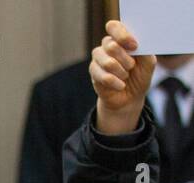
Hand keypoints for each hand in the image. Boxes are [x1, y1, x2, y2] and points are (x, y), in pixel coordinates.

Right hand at [89, 20, 155, 134]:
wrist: (130, 97)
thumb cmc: (139, 76)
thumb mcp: (148, 62)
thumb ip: (144, 50)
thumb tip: (136, 44)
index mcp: (120, 38)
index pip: (113, 26)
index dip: (122, 35)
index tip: (134, 46)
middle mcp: (106, 47)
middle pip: (110, 45)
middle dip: (125, 58)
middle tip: (132, 66)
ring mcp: (98, 60)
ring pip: (107, 61)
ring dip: (121, 71)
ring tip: (126, 76)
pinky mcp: (94, 74)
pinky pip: (103, 76)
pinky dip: (116, 82)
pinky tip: (121, 85)